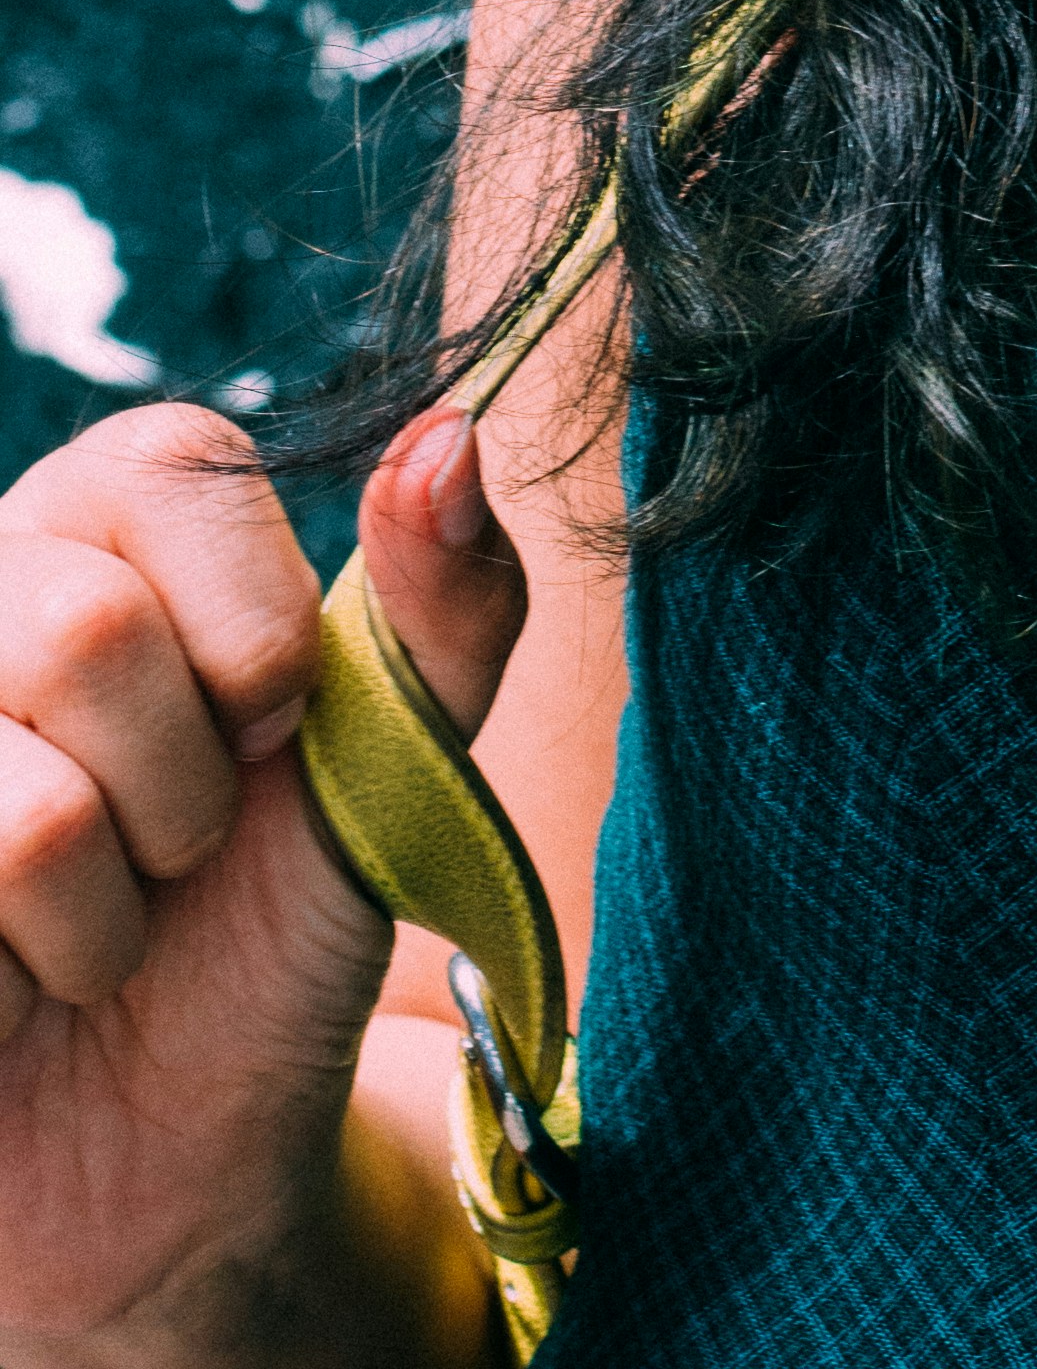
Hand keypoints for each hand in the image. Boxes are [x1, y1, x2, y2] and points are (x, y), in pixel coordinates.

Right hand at [0, 397, 526, 1367]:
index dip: (256, 637)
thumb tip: (447, 436)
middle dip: (182, 793)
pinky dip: (16, 989)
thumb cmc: (276, 918)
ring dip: (97, 919)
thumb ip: (448, 600)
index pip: (178, 466)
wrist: (168, 1145)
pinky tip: (10, 981)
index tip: (270, 733)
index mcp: (105, 512)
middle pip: (85, 633)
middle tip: (173, 852)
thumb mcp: (397, 760)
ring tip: (88, 926)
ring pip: (28, 814)